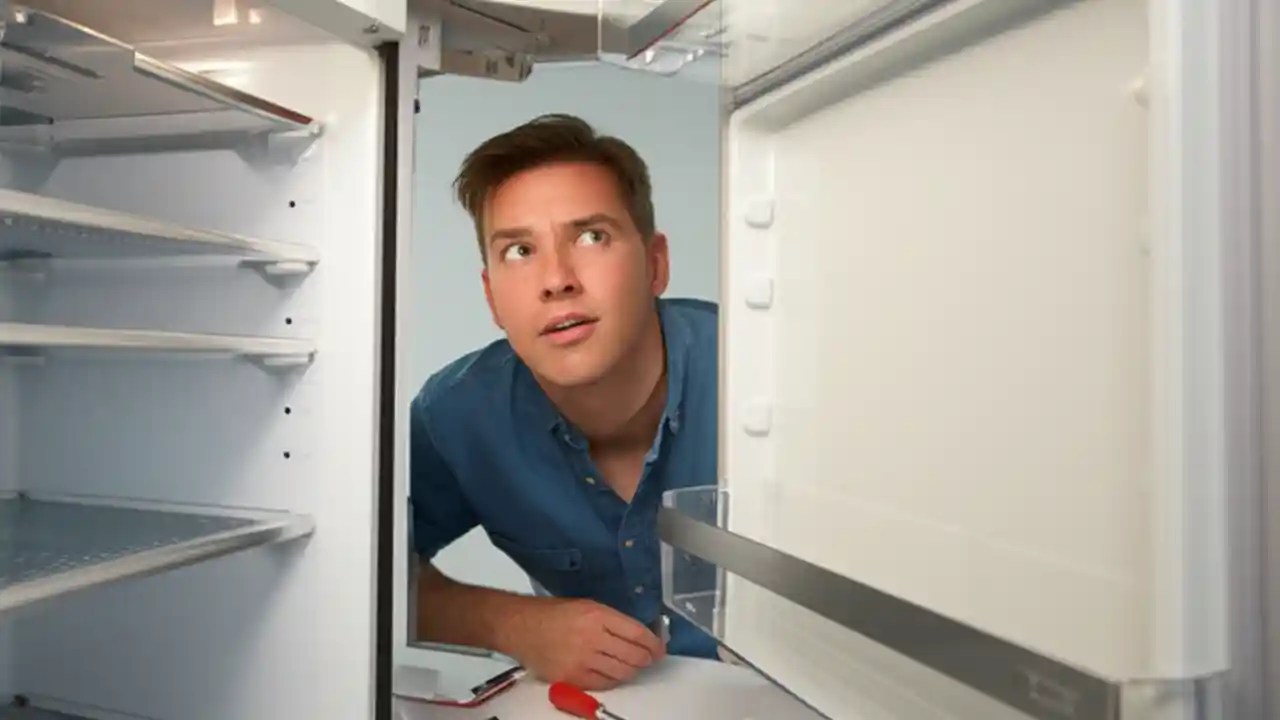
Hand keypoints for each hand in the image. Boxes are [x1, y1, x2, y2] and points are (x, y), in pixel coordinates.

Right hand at [506, 597, 666, 689]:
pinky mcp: (571, 677)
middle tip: (650, 658)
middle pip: (633, 655)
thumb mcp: (586, 605)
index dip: (653, 643)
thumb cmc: (552, 613)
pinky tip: (614, 673)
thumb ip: (612, 620)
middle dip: (647, 658)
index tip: (659, 647)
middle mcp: (592, 638)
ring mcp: (581, 660)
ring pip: (622, 672)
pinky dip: (614, 679)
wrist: (520, 626)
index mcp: (597, 615)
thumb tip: (638, 635)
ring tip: (633, 666)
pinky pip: (604, 684)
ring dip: (633, 670)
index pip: (637, 633)